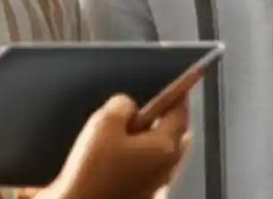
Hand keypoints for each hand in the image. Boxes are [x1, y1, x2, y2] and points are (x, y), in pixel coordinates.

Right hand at [34, 94, 191, 198]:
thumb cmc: (91, 173)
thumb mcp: (103, 124)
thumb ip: (121, 106)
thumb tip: (128, 106)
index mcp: (164, 148)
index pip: (180, 113)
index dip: (179, 96)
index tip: (181, 85)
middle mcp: (165, 169)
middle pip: (175, 135)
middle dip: (167, 119)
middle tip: (155, 106)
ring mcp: (155, 185)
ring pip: (161, 154)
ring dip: (152, 139)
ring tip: (131, 130)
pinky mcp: (141, 195)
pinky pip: (148, 170)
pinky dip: (141, 157)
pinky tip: (121, 155)